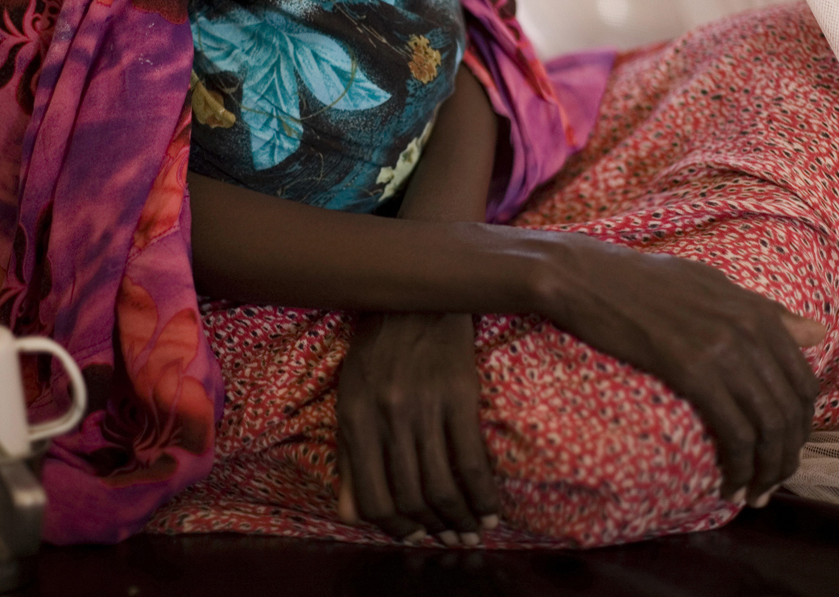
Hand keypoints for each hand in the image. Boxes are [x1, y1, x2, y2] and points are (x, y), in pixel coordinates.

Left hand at [336, 312, 499, 542]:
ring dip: (459, 519)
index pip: (372, 497)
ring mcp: (424, 408)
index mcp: (356, 420)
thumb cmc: (378, 349)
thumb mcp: (351, 397)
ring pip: (442, 486)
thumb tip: (350, 515)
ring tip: (471, 531)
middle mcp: (387, 419)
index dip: (394, 527)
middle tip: (448, 540)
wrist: (416, 298)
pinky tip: (490, 509)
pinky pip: (472, 460)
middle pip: (410, 497)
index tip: (412, 535)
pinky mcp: (459, 396)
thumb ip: (348, 456)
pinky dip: (483, 495)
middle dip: (431, 528)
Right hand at [539, 233, 825, 506]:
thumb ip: (766, 313)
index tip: (784, 450)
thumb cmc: (642, 281)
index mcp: (758, 312)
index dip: (801, 427)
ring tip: (752, 494)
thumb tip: (819, 334)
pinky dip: (738, 467)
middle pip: (789, 411)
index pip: (804, 383)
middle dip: (786, 456)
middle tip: (770, 483)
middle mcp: (750, 331)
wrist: (587, 276)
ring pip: (767, 428)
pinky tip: (728, 485)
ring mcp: (723, 351)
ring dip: (766, 470)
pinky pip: (734, 433)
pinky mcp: (692, 371)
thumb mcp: (712, 287)